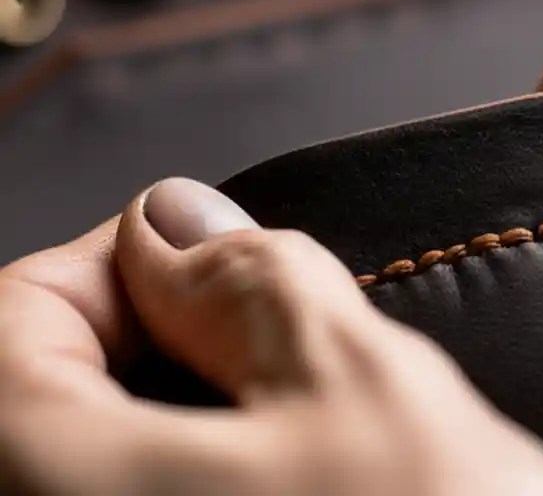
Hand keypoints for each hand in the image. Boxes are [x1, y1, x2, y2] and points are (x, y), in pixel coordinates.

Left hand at [0, 179, 542, 494]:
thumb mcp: (359, 387)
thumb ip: (251, 279)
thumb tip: (177, 222)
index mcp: (46, 484)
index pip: (7, 317)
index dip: (123, 264)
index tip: (223, 264)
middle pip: (59, 400)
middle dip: (176, 352)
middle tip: (294, 362)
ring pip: (125, 468)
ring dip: (214, 430)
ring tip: (326, 452)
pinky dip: (229, 491)